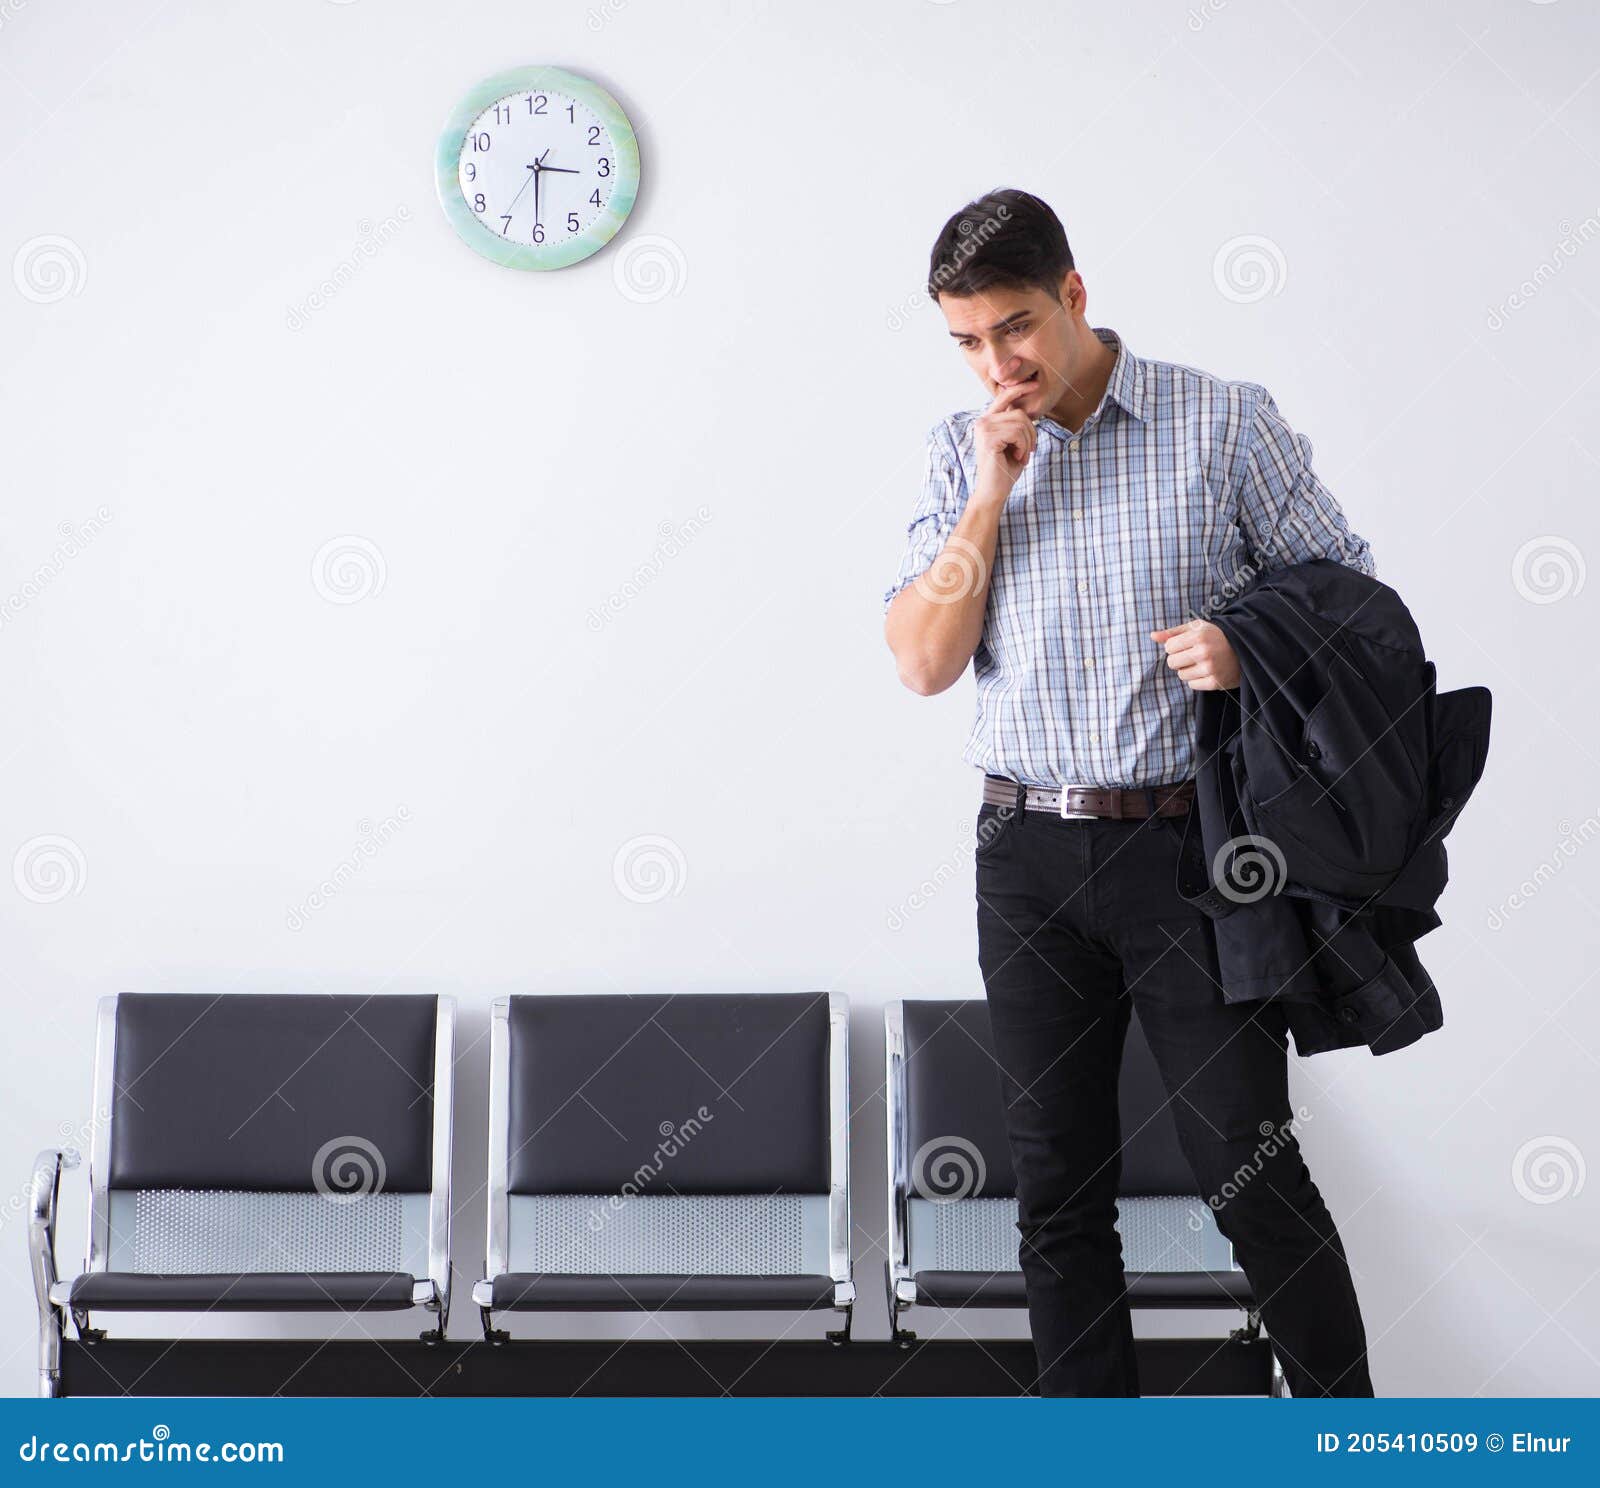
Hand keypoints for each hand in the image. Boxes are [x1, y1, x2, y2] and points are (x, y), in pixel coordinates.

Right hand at [972, 382, 1036, 500]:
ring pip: (1021, 423)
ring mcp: (983, 429)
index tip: (1034, 383)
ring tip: (1022, 455)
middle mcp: (982, 422)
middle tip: (1028, 450)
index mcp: (987, 421)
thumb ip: (1016, 424)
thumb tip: (1027, 407)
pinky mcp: (988, 439)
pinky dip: (1024, 446)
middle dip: (1031, 432)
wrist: (993, 492)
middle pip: (1020, 413)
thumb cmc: (1005, 468)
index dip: (1019, 388)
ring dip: (1028, 441)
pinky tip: (1017, 458)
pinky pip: (1018, 433)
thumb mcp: (1014, 442)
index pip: (1003, 397)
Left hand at [1151, 619, 1239, 690]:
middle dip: (1179, 659)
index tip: (1187, 645)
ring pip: (1181, 675)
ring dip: (1188, 670)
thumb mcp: (1196, 628)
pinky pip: (1192, 685)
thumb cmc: (1216, 636)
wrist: (1245, 648)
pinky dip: (1197, 680)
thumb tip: (1152, 636)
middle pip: (1172, 663)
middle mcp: (1203, 652)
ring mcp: (1210, 669)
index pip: (1168, 647)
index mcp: (1198, 636)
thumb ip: (1173, 632)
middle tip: (1193, 654)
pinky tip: (1208, 671)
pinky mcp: (1215, 682)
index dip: (1175, 647)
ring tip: (1202, 662)